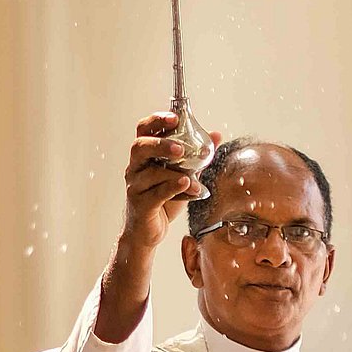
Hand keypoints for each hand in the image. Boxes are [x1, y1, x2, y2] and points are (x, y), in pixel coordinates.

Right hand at [123, 112, 221, 249]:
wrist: (148, 233)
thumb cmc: (163, 201)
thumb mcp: (183, 175)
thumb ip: (197, 156)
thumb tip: (216, 135)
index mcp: (145, 156)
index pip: (144, 130)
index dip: (157, 120)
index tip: (175, 118)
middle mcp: (136, 168)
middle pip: (140, 147)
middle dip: (160, 144)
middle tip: (180, 148)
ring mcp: (135, 186)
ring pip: (151, 173)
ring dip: (176, 174)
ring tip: (194, 181)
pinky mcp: (141, 205)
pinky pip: (155, 194)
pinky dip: (172, 188)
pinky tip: (186, 185)